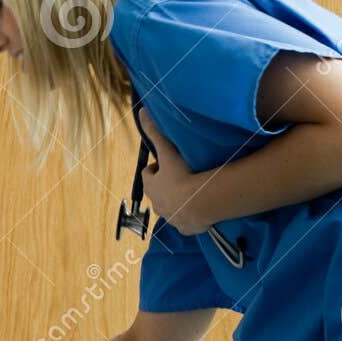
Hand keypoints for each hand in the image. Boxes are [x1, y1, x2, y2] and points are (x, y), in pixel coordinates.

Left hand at [139, 109, 207, 234]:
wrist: (199, 204)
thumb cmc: (181, 176)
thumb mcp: (168, 151)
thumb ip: (156, 132)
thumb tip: (141, 112)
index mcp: (152, 186)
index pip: (148, 175)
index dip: (156, 169)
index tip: (167, 163)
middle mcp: (158, 204)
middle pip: (159, 193)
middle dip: (167, 186)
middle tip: (182, 177)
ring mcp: (171, 218)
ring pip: (171, 208)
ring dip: (179, 201)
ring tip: (193, 193)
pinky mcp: (185, 228)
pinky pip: (185, 222)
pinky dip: (190, 216)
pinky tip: (200, 209)